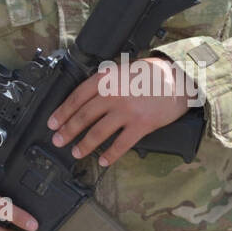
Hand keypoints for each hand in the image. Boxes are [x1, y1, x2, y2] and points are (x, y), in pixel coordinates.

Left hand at [48, 56, 191, 166]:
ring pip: (99, 131)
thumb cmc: (150, 74)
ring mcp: (127, 110)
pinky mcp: (142, 124)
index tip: (52, 122)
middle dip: (68, 130)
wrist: (178, 79)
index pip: (77, 97)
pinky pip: (122, 143)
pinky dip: (110, 154)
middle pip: (84, 115)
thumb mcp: (121, 70)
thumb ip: (104, 82)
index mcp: (106, 79)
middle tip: (58, 140)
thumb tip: (84, 100)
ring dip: (84, 144)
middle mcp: (113, 94)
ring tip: (75, 152)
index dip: (62, 111)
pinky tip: (103, 160)